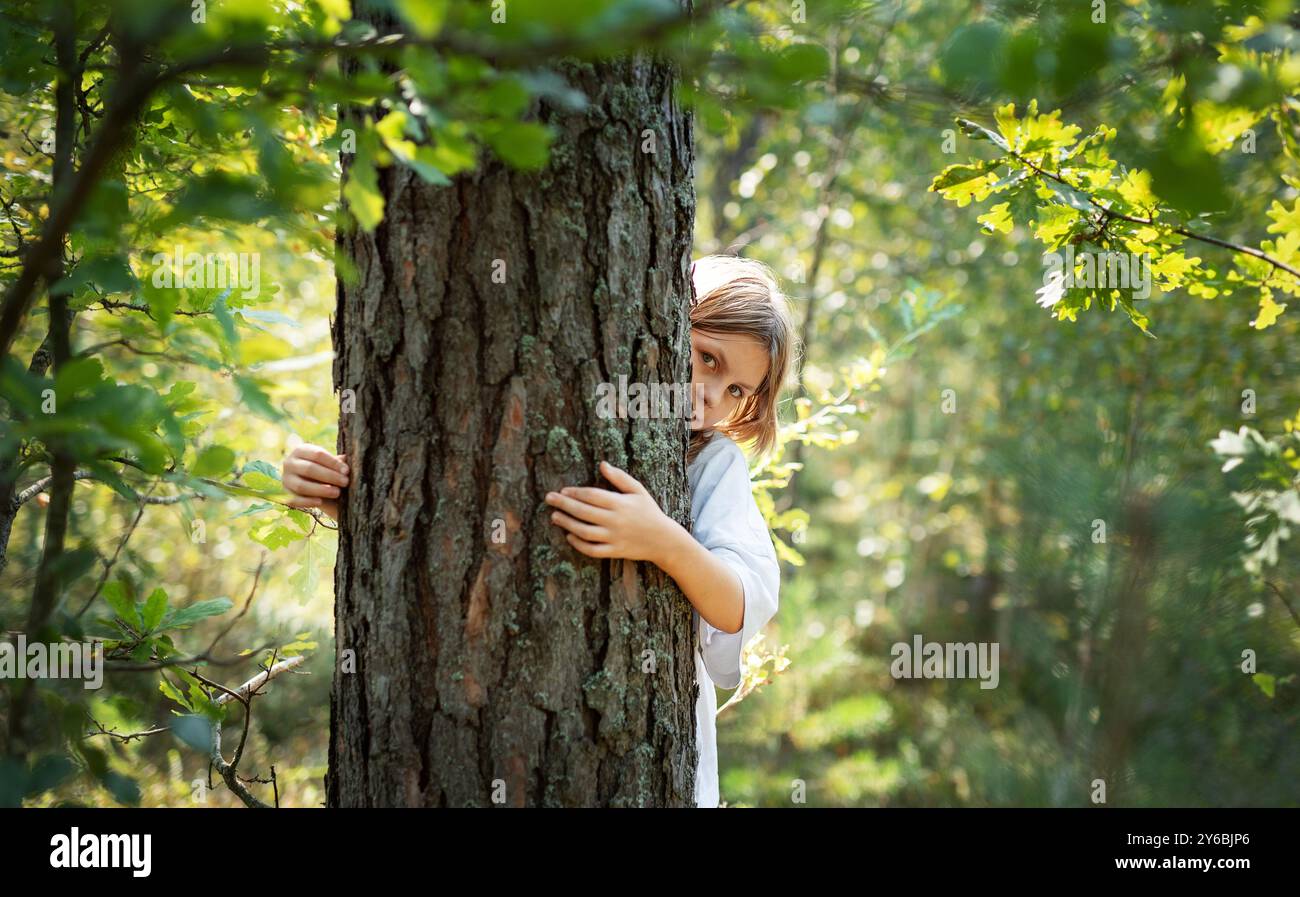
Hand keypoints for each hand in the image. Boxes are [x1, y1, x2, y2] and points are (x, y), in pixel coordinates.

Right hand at [281, 443, 348, 521]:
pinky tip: (320, 502)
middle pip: (309, 469)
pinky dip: (307, 502)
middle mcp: (289, 463)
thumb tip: (347, 459)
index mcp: (300, 450)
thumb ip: (337, 461)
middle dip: (329, 476)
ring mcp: (286, 479)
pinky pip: (294, 500)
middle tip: (345, 482)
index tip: (347, 471)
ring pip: (301, 486)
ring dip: (320, 490)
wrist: (309, 481)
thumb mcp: (328, 462)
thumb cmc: (323, 468)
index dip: (333, 463)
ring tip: (337, 492)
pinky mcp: (285, 494)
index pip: (317, 454)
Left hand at [545, 460, 680, 564]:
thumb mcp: (638, 490)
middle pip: (583, 512)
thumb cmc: (649, 511)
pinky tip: (569, 535)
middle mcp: (615, 520)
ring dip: (566, 523)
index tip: (563, 490)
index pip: (592, 495)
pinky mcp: (614, 551)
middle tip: (549, 499)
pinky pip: (592, 549)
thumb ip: (619, 477)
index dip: (575, 492)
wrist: (663, 539)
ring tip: (555, 516)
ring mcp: (614, 537)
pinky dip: (578, 544)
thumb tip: (601, 464)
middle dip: (564, 504)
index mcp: (620, 503)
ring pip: (584, 531)